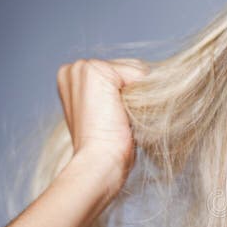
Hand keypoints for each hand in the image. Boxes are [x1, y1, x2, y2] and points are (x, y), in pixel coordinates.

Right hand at [56, 58, 148, 190]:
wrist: (99, 159)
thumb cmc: (108, 145)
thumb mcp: (111, 112)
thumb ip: (120, 92)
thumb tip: (152, 79)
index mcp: (74, 78)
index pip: (122, 72)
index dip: (131, 95)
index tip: (115, 118)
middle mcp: (74, 68)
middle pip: (130, 68)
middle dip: (136, 92)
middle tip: (119, 119)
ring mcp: (82, 67)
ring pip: (136, 70)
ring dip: (138, 95)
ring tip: (120, 117)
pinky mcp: (95, 70)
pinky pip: (138, 74)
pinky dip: (141, 95)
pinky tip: (122, 112)